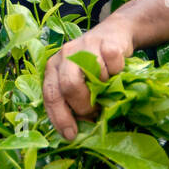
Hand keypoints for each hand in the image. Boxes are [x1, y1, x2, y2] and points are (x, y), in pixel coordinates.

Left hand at [42, 14, 135, 141]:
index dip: (60, 117)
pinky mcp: (105, 42)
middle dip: (83, 105)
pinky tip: (116, 69)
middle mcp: (65, 55)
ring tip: (107, 86)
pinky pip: (113, 66)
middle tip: (94, 112)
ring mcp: (85, 46)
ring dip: (104, 88)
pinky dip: (117, 72)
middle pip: (69, 86)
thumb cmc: (94, 64)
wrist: (114, 33)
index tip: (71, 135)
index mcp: (53, 67)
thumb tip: (76, 131)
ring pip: (94, 77)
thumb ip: (72, 100)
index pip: (51, 95)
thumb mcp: (79, 80)